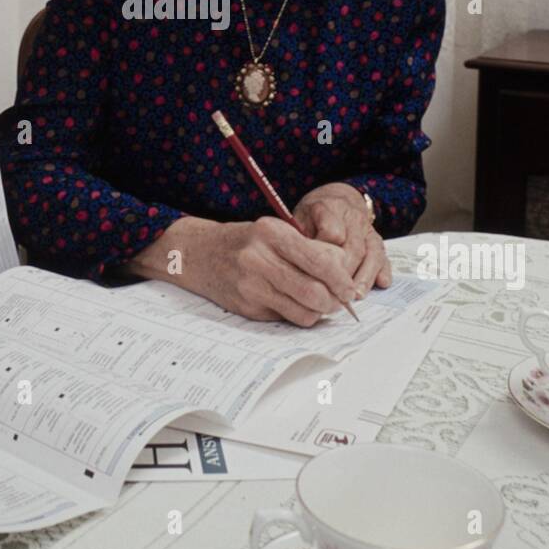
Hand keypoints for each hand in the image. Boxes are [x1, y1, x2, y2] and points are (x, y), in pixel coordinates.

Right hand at [187, 215, 360, 325]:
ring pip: (303, 310)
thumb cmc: (245, 241)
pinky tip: (297, 305)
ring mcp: (251, 285)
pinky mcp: (247, 307)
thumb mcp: (273, 231)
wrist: (198, 254)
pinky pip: (286, 318)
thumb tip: (343, 272)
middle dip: (335, 301)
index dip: (342, 279)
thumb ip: (305, 248)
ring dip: (319, 312)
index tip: (351, 288)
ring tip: (322, 305)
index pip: (320, 261)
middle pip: (314, 291)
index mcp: (272, 233)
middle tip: (341, 302)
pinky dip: (299, 315)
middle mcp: (260, 258)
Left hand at [293, 184, 391, 297]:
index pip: (331, 232)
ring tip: (357, 295)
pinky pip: (384, 254)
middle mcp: (350, 215)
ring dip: (365, 276)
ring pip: (372, 252)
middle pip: (354, 247)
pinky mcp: (376, 238)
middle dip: (347, 274)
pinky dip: (384, 269)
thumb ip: (299, 240)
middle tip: (338, 296)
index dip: (326, 254)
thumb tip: (300, 268)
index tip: (318, 274)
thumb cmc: (312, 216)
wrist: (334, 199)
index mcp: (327, 207)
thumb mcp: (298, 220)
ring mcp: (366, 227)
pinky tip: (382, 283)